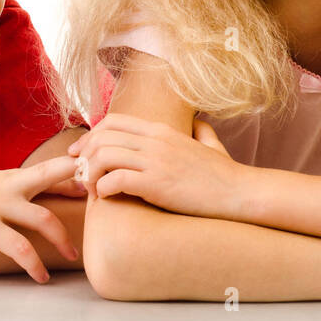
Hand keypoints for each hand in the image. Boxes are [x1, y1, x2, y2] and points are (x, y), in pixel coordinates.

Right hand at [0, 156, 82, 282]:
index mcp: (3, 176)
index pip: (45, 167)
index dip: (71, 170)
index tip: (90, 174)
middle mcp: (5, 186)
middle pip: (54, 176)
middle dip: (80, 186)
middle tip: (102, 196)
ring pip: (44, 217)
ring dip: (63, 238)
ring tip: (74, 255)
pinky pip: (19, 249)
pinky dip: (34, 264)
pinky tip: (41, 277)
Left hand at [66, 113, 246, 219]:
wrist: (240, 193)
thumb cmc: (224, 174)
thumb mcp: (211, 144)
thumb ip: (201, 131)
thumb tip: (198, 125)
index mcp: (161, 130)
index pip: (113, 121)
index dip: (91, 136)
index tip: (81, 153)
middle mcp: (155, 140)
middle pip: (102, 136)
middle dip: (84, 155)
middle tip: (80, 174)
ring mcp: (156, 161)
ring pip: (104, 156)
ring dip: (90, 173)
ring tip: (92, 188)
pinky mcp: (157, 184)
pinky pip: (115, 180)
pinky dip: (103, 189)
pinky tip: (107, 198)